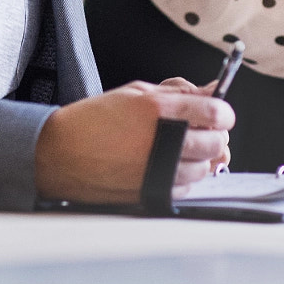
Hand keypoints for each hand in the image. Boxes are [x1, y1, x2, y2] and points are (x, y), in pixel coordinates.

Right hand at [34, 81, 234, 203]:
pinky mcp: (154, 192)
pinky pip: (187, 187)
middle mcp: (164, 142)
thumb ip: (178, 92)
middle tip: (197, 130)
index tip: (217, 112)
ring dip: (199, 158)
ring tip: (176, 148)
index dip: (222, 111)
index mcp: (160, 110)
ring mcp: (160, 171)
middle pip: (217, 142)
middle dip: (212, 134)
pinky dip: (184, 177)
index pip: (217, 112)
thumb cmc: (93, 120)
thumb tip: (211, 91)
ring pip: (205, 168)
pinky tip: (166, 164)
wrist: (60, 154)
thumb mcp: (135, 92)